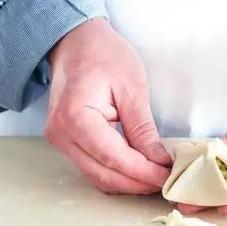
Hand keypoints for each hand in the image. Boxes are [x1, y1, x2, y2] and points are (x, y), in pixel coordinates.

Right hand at [44, 18, 170, 193]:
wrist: (76, 42)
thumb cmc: (103, 55)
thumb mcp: (132, 89)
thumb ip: (143, 130)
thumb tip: (158, 161)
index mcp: (75, 117)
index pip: (114, 158)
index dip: (143, 172)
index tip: (167, 177)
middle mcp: (61, 134)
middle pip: (103, 175)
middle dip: (137, 183)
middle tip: (166, 181)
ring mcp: (59, 141)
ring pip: (97, 177)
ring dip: (127, 183)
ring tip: (155, 177)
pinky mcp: (65, 143)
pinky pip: (92, 168)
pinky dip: (116, 174)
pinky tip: (137, 170)